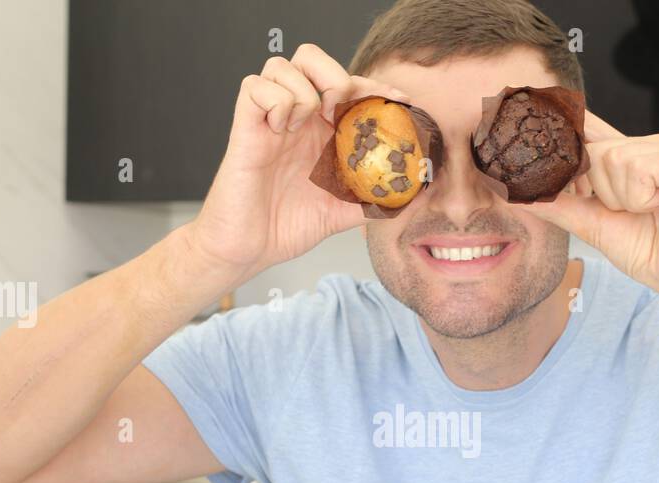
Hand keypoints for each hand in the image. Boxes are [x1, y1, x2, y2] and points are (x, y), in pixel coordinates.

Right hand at [188, 43, 408, 284]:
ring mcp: (269, 120)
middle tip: (340, 113)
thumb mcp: (342, 213)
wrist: (248, 249)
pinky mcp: (244, 127)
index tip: (398, 102)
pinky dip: (275, 101)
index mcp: (319, 131)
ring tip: (305, 126)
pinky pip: (255, 87)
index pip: (348, 85)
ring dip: (304, 90)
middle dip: (335, 76)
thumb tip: (413, 198)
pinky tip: (280, 130)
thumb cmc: (286, 226)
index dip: (375, 86)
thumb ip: (374, 202)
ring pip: (282, 65)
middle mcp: (295, 118)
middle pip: (311, 58)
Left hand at [526, 111, 658, 297]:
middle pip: (595, 151)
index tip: (534, 105)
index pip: (588, 127)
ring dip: (623, 198)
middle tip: (629, 211)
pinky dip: (642, 197)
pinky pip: (638, 168)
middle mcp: (648, 147)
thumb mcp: (591, 224)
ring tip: (648, 210)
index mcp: (628, 157)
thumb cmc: (648, 250)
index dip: (565, 123)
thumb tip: (518, 195)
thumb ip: (559, 205)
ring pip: (614, 158)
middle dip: (602, 191)